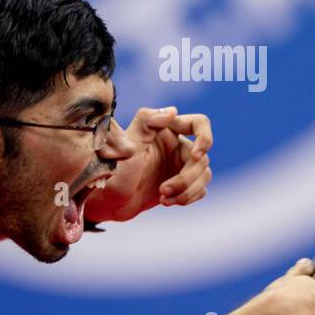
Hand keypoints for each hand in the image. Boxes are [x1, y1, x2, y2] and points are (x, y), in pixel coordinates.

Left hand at [82, 106, 212, 223]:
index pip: (199, 123)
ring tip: (163, 198)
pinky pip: (199, 189)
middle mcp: (177, 145)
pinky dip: (187, 197)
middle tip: (162, 190)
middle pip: (202, 158)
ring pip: (204, 175)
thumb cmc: (114, 169)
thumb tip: (173, 111)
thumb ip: (147, 121)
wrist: (108, 200)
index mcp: (168, 130)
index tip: (195, 156)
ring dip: (187, 190)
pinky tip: (167, 202)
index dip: (205, 137)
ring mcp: (180, 165)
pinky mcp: (182, 184)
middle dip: (186, 178)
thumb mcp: (127, 143)